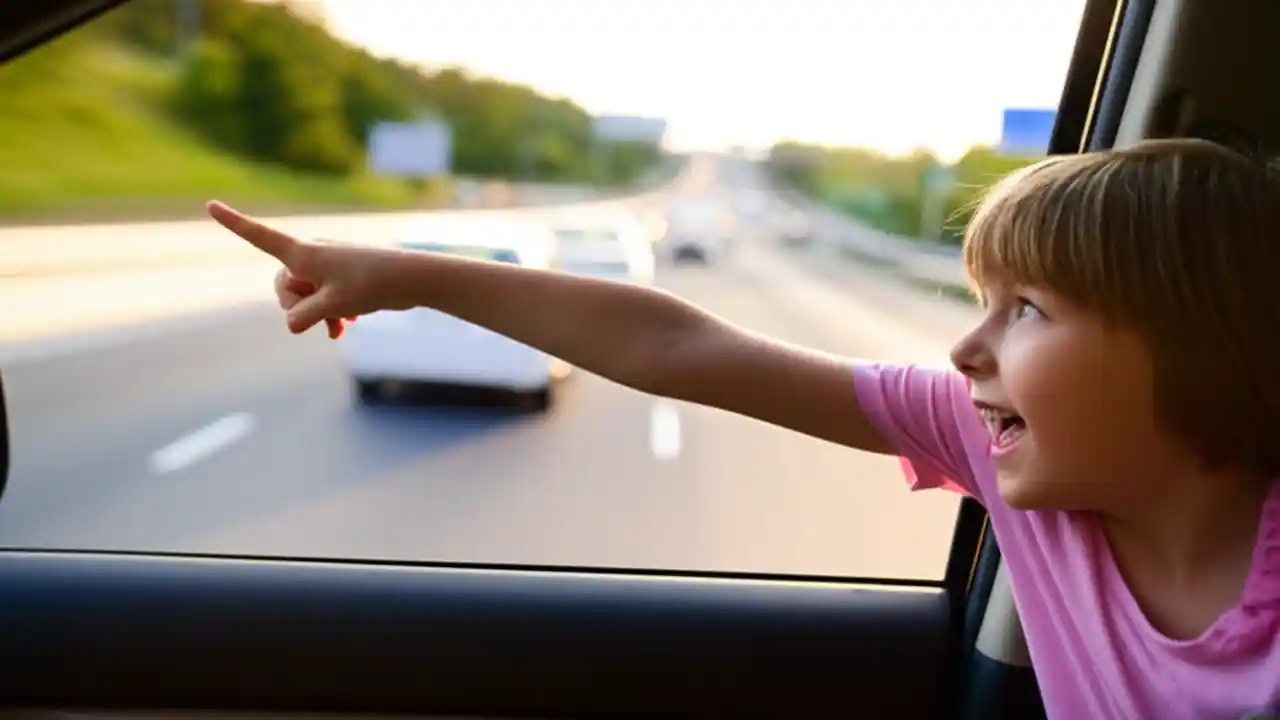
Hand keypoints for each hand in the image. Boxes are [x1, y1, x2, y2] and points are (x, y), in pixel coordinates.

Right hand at [206, 200, 398, 337]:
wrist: (411, 278)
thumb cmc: (372, 284)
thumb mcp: (334, 304)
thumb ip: (305, 315)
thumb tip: (291, 325)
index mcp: (304, 253)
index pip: (261, 237)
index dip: (235, 223)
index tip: (211, 204)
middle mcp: (312, 255)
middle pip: (282, 283)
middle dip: (295, 306)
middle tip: (320, 318)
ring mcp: (327, 266)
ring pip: (304, 295)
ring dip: (316, 314)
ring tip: (340, 325)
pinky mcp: (342, 278)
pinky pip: (322, 298)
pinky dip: (329, 313)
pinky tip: (345, 327)